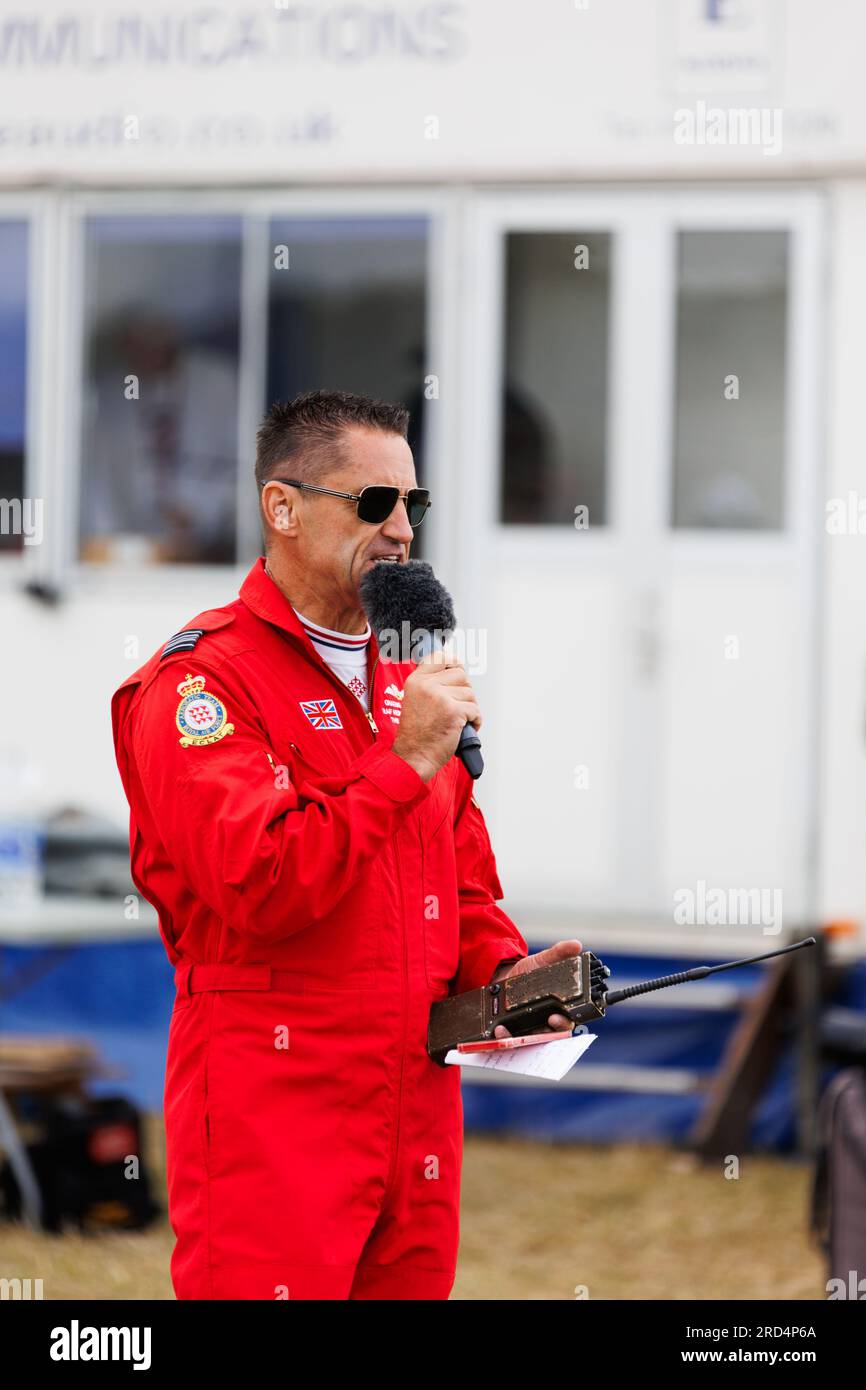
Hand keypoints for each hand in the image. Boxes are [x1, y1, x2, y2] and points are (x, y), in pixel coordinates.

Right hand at [392, 650, 481, 783]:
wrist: (413, 757)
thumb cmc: (417, 735)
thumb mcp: (415, 700)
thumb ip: (430, 684)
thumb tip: (456, 670)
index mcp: (415, 680)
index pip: (440, 656)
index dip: (453, 663)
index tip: (456, 671)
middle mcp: (427, 685)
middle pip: (460, 674)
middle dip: (464, 691)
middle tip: (458, 705)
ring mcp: (440, 697)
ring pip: (470, 693)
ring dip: (470, 707)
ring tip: (459, 720)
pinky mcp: (453, 711)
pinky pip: (475, 709)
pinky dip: (475, 720)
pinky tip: (464, 727)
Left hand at [491, 939, 582, 1037]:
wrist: (504, 975)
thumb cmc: (529, 971)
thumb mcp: (543, 960)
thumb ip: (560, 953)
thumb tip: (576, 945)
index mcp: (559, 1009)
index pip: (567, 1021)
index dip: (564, 1023)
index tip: (556, 1017)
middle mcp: (545, 1022)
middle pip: (550, 1036)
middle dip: (546, 1035)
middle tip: (539, 1025)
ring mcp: (529, 1028)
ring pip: (530, 1041)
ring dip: (520, 1040)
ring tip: (508, 1031)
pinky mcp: (513, 1031)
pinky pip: (512, 1041)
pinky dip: (506, 1038)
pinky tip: (499, 1029)